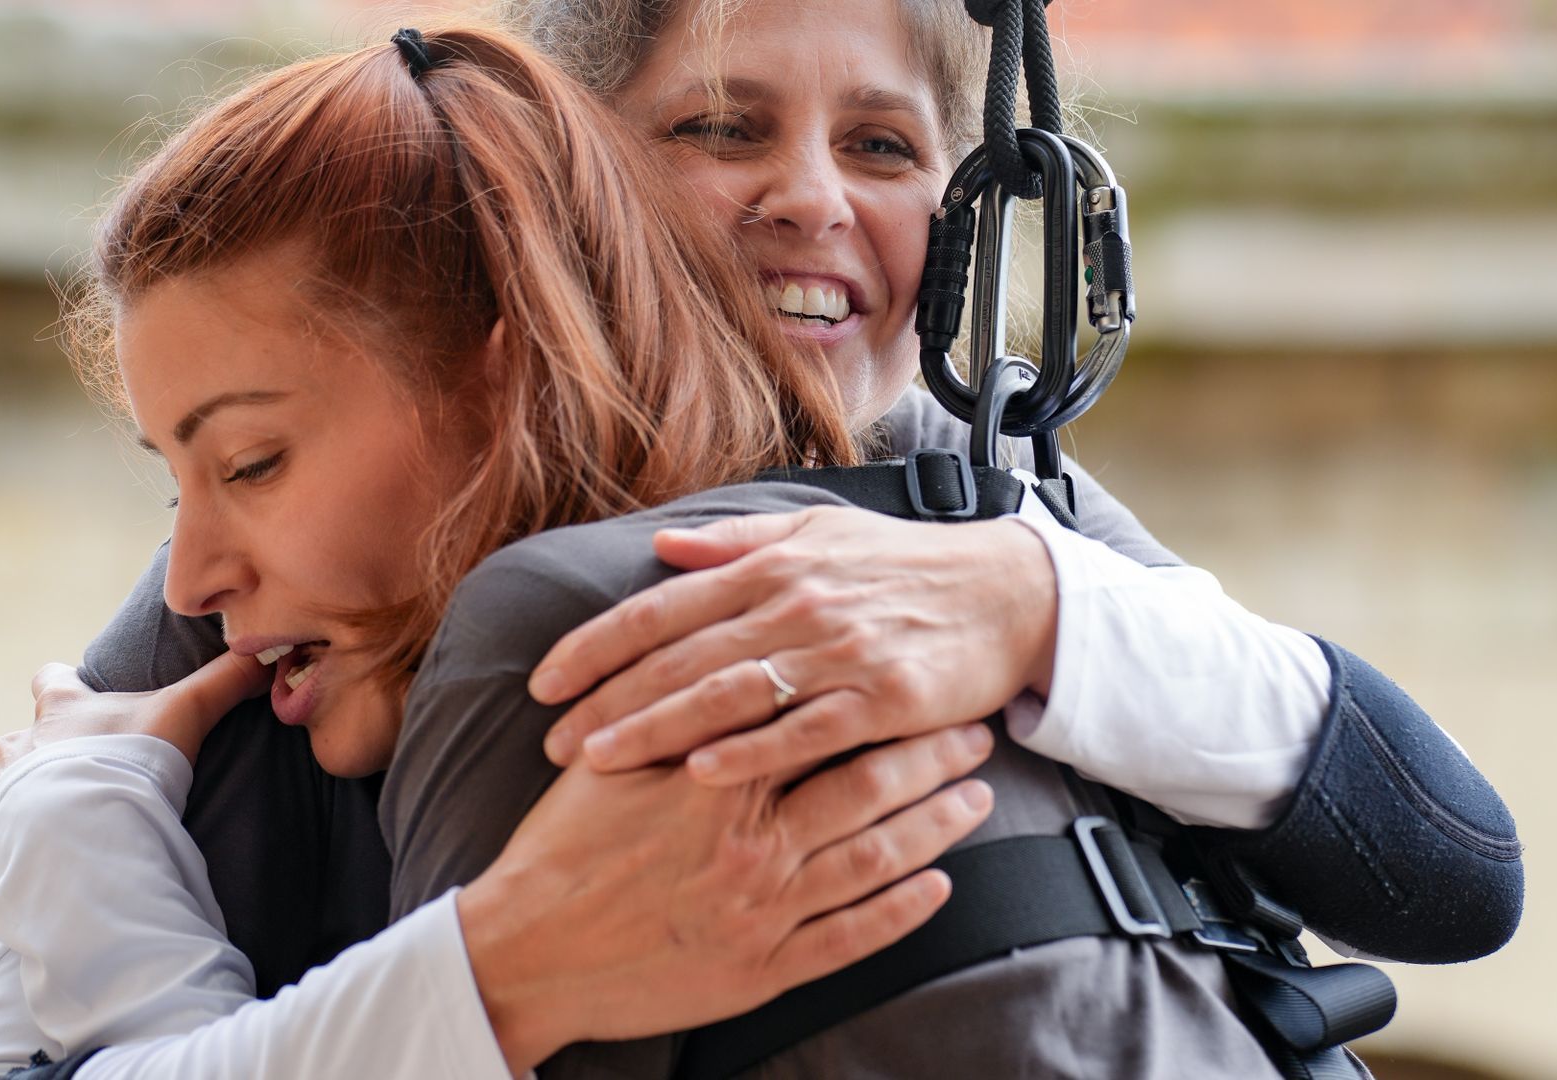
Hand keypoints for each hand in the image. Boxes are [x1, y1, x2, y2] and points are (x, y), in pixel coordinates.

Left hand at [0, 652, 268, 858]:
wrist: (86, 831)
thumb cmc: (131, 764)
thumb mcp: (185, 714)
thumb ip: (225, 683)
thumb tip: (266, 652)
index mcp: (61, 709)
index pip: (50, 680)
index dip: (59, 685)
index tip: (71, 693)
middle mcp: (17, 743)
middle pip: (15, 739)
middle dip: (34, 755)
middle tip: (71, 779)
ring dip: (9, 798)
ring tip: (43, 823)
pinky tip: (13, 853)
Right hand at [457, 722, 995, 1072]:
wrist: (526, 951)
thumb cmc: (561, 850)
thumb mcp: (606, 762)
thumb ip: (665, 706)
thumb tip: (712, 654)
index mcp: (716, 780)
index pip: (820, 725)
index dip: (879, 700)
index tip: (922, 678)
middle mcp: (751, 842)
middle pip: (866, 787)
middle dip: (930, 758)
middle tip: (976, 732)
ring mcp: (763, 910)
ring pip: (873, 860)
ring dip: (935, 828)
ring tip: (978, 801)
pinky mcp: (763, 970)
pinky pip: (850, 939)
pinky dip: (901, 913)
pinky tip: (938, 888)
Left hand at [531, 506, 1055, 785]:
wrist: (1010, 592)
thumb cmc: (906, 567)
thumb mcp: (820, 534)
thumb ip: (737, 545)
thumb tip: (661, 547)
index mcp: (770, 566)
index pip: (661, 607)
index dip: (596, 645)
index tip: (545, 681)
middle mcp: (794, 604)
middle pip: (680, 656)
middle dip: (607, 699)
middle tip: (552, 742)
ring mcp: (839, 651)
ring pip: (728, 692)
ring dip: (657, 728)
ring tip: (599, 760)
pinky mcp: (884, 697)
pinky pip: (804, 730)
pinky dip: (750, 751)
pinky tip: (700, 774)